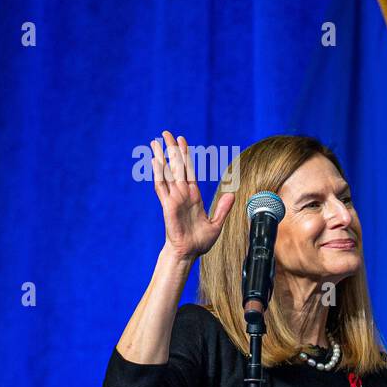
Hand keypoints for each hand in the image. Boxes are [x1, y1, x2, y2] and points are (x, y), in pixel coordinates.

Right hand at [152, 130, 233, 260]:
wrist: (189, 253)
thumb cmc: (201, 241)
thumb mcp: (217, 224)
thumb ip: (223, 208)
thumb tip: (232, 194)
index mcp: (194, 196)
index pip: (189, 171)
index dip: (186, 156)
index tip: (182, 141)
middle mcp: (182, 194)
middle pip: (176, 167)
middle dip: (172, 149)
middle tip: (166, 133)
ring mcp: (174, 198)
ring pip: (166, 173)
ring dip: (161, 157)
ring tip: (155, 141)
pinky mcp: (168, 205)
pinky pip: (162, 187)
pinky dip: (158, 173)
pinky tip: (155, 160)